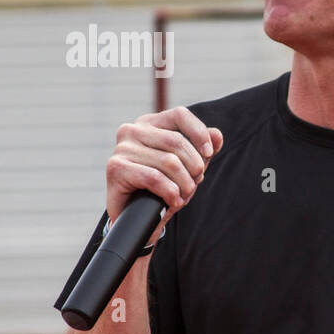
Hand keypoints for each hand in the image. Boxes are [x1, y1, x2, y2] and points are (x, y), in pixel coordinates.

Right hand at [106, 106, 223, 246]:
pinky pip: (154, 178)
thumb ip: (202, 150)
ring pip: (169, 162)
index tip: (208, 154)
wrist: (134, 218)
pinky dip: (170, 193)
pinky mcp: (116, 168)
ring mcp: (122, 148)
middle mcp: (132, 130)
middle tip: (194, 184)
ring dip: (184, 184)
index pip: (180, 115)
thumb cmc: (160, 189)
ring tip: (184, 196)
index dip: (199, 133)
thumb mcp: (186, 168)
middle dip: (194, 167)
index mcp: (149, 124)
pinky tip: (174, 202)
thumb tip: (217, 135)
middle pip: (176, 141)